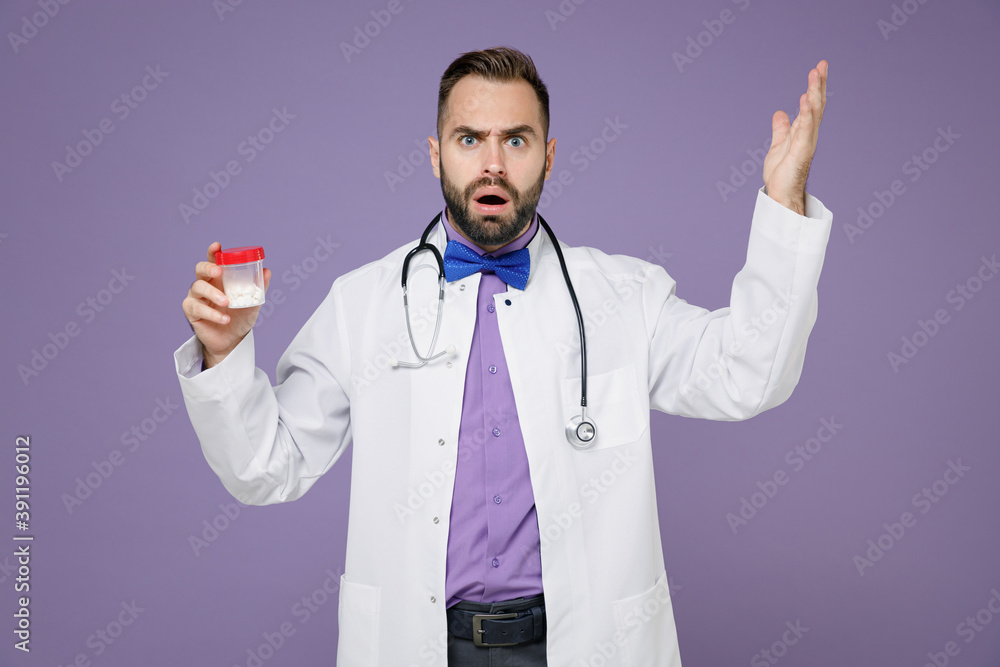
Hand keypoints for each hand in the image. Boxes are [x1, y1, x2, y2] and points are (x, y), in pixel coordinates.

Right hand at [182, 241, 270, 367]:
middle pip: (200, 269)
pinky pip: (197, 308)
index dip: (212, 252)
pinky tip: (225, 319)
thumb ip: (259, 287)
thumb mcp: (253, 302)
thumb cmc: (240, 317)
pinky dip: (212, 313)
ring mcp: (197, 297)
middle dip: (208, 267)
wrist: (233, 340)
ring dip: (213, 293)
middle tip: (219, 272)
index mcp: (219, 278)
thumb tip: (267, 271)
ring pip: (197, 287)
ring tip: (227, 302)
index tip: (217, 246)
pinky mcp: (191, 312)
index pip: (213, 261)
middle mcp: (206, 284)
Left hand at [762, 60, 827, 215]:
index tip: (818, 68)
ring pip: (813, 113)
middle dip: (819, 84)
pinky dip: (806, 113)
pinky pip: (804, 128)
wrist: (780, 193)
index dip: (815, 87)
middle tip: (821, 64)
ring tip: (815, 75)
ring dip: (814, 93)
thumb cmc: (782, 173)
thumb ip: (781, 129)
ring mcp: (806, 141)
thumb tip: (780, 113)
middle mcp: (809, 134)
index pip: (812, 104)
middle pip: (817, 104)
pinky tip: (806, 100)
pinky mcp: (801, 150)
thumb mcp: (778, 144)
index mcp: (804, 131)